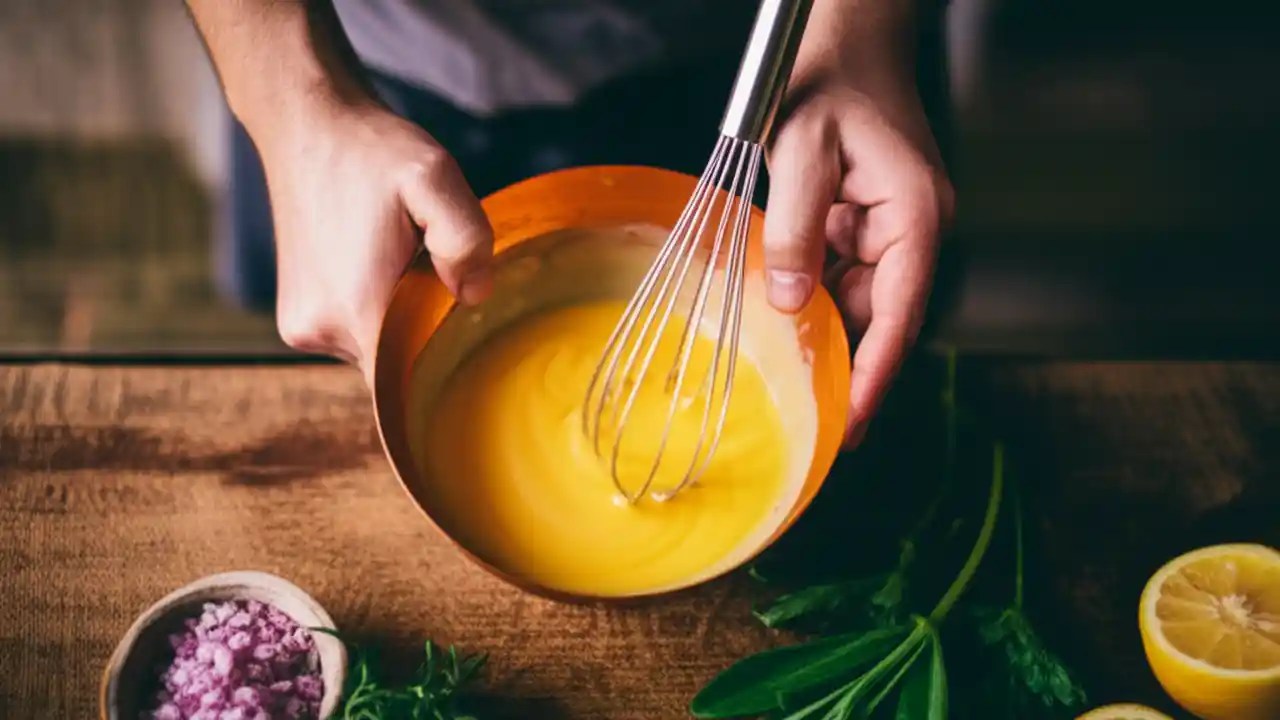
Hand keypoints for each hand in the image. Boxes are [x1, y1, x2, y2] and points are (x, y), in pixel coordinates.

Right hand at [258, 103, 493, 385]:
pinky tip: (381, 270)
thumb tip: (476, 294)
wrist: (307, 126)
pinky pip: (354, 337)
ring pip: (375, 354)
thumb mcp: (434, 176)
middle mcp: (322, 331)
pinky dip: (376, 315)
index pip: (411, 388)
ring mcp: (303, 330)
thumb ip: (464, 237)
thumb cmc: (373, 151)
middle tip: (445, 287)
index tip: (476, 360)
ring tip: (406, 268)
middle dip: (427, 339)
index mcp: (358, 310)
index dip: (446, 381)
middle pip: (397, 371)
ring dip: (400, 324)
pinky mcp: (297, 320)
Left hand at [764, 76, 953, 446]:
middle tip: (806, 424)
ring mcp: (890, 233)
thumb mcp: (801, 151)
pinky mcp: (866, 228)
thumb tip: (792, 302)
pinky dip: (812, 302)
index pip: (900, 316)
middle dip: (843, 370)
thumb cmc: (829, 83)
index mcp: (914, 218)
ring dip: (821, 336)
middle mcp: (912, 234)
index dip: (874, 378)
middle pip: (880, 321)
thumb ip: (796, 226)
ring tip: (784, 384)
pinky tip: (779, 323)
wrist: (846, 43)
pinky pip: (841, 279)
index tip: (850, 426)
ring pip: (858, 306)